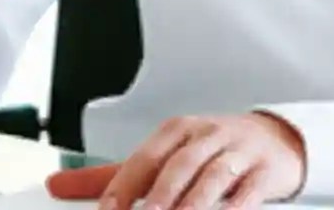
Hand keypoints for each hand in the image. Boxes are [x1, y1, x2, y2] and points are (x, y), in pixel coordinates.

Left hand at [47, 113, 305, 209]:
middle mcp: (207, 135)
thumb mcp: (164, 156)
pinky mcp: (265, 170)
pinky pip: (249, 190)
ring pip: (214, 176)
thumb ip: (114, 176)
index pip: (146, 156)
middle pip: (180, 165)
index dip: (125, 185)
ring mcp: (238, 151)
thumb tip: (56, 185)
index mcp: (177, 131)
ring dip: (195, 202)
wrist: (276, 139)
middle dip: (160, 195)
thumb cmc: (211, 150)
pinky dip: (236, 207)